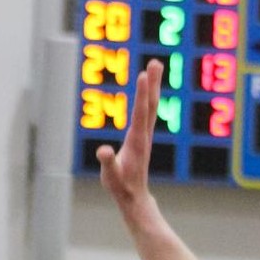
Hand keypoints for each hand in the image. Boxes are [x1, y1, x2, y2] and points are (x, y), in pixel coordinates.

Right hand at [95, 61, 163, 219]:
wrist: (134, 196)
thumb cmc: (121, 187)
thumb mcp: (111, 177)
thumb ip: (108, 163)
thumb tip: (103, 150)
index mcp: (136, 141)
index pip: (140, 113)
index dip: (141, 93)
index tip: (143, 75)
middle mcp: (143, 134)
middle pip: (150, 104)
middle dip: (153, 83)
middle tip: (156, 62)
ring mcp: (144, 134)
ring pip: (151, 106)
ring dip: (153, 86)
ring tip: (156, 66)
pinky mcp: (142, 136)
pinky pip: (147, 111)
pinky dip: (148, 96)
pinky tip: (148, 89)